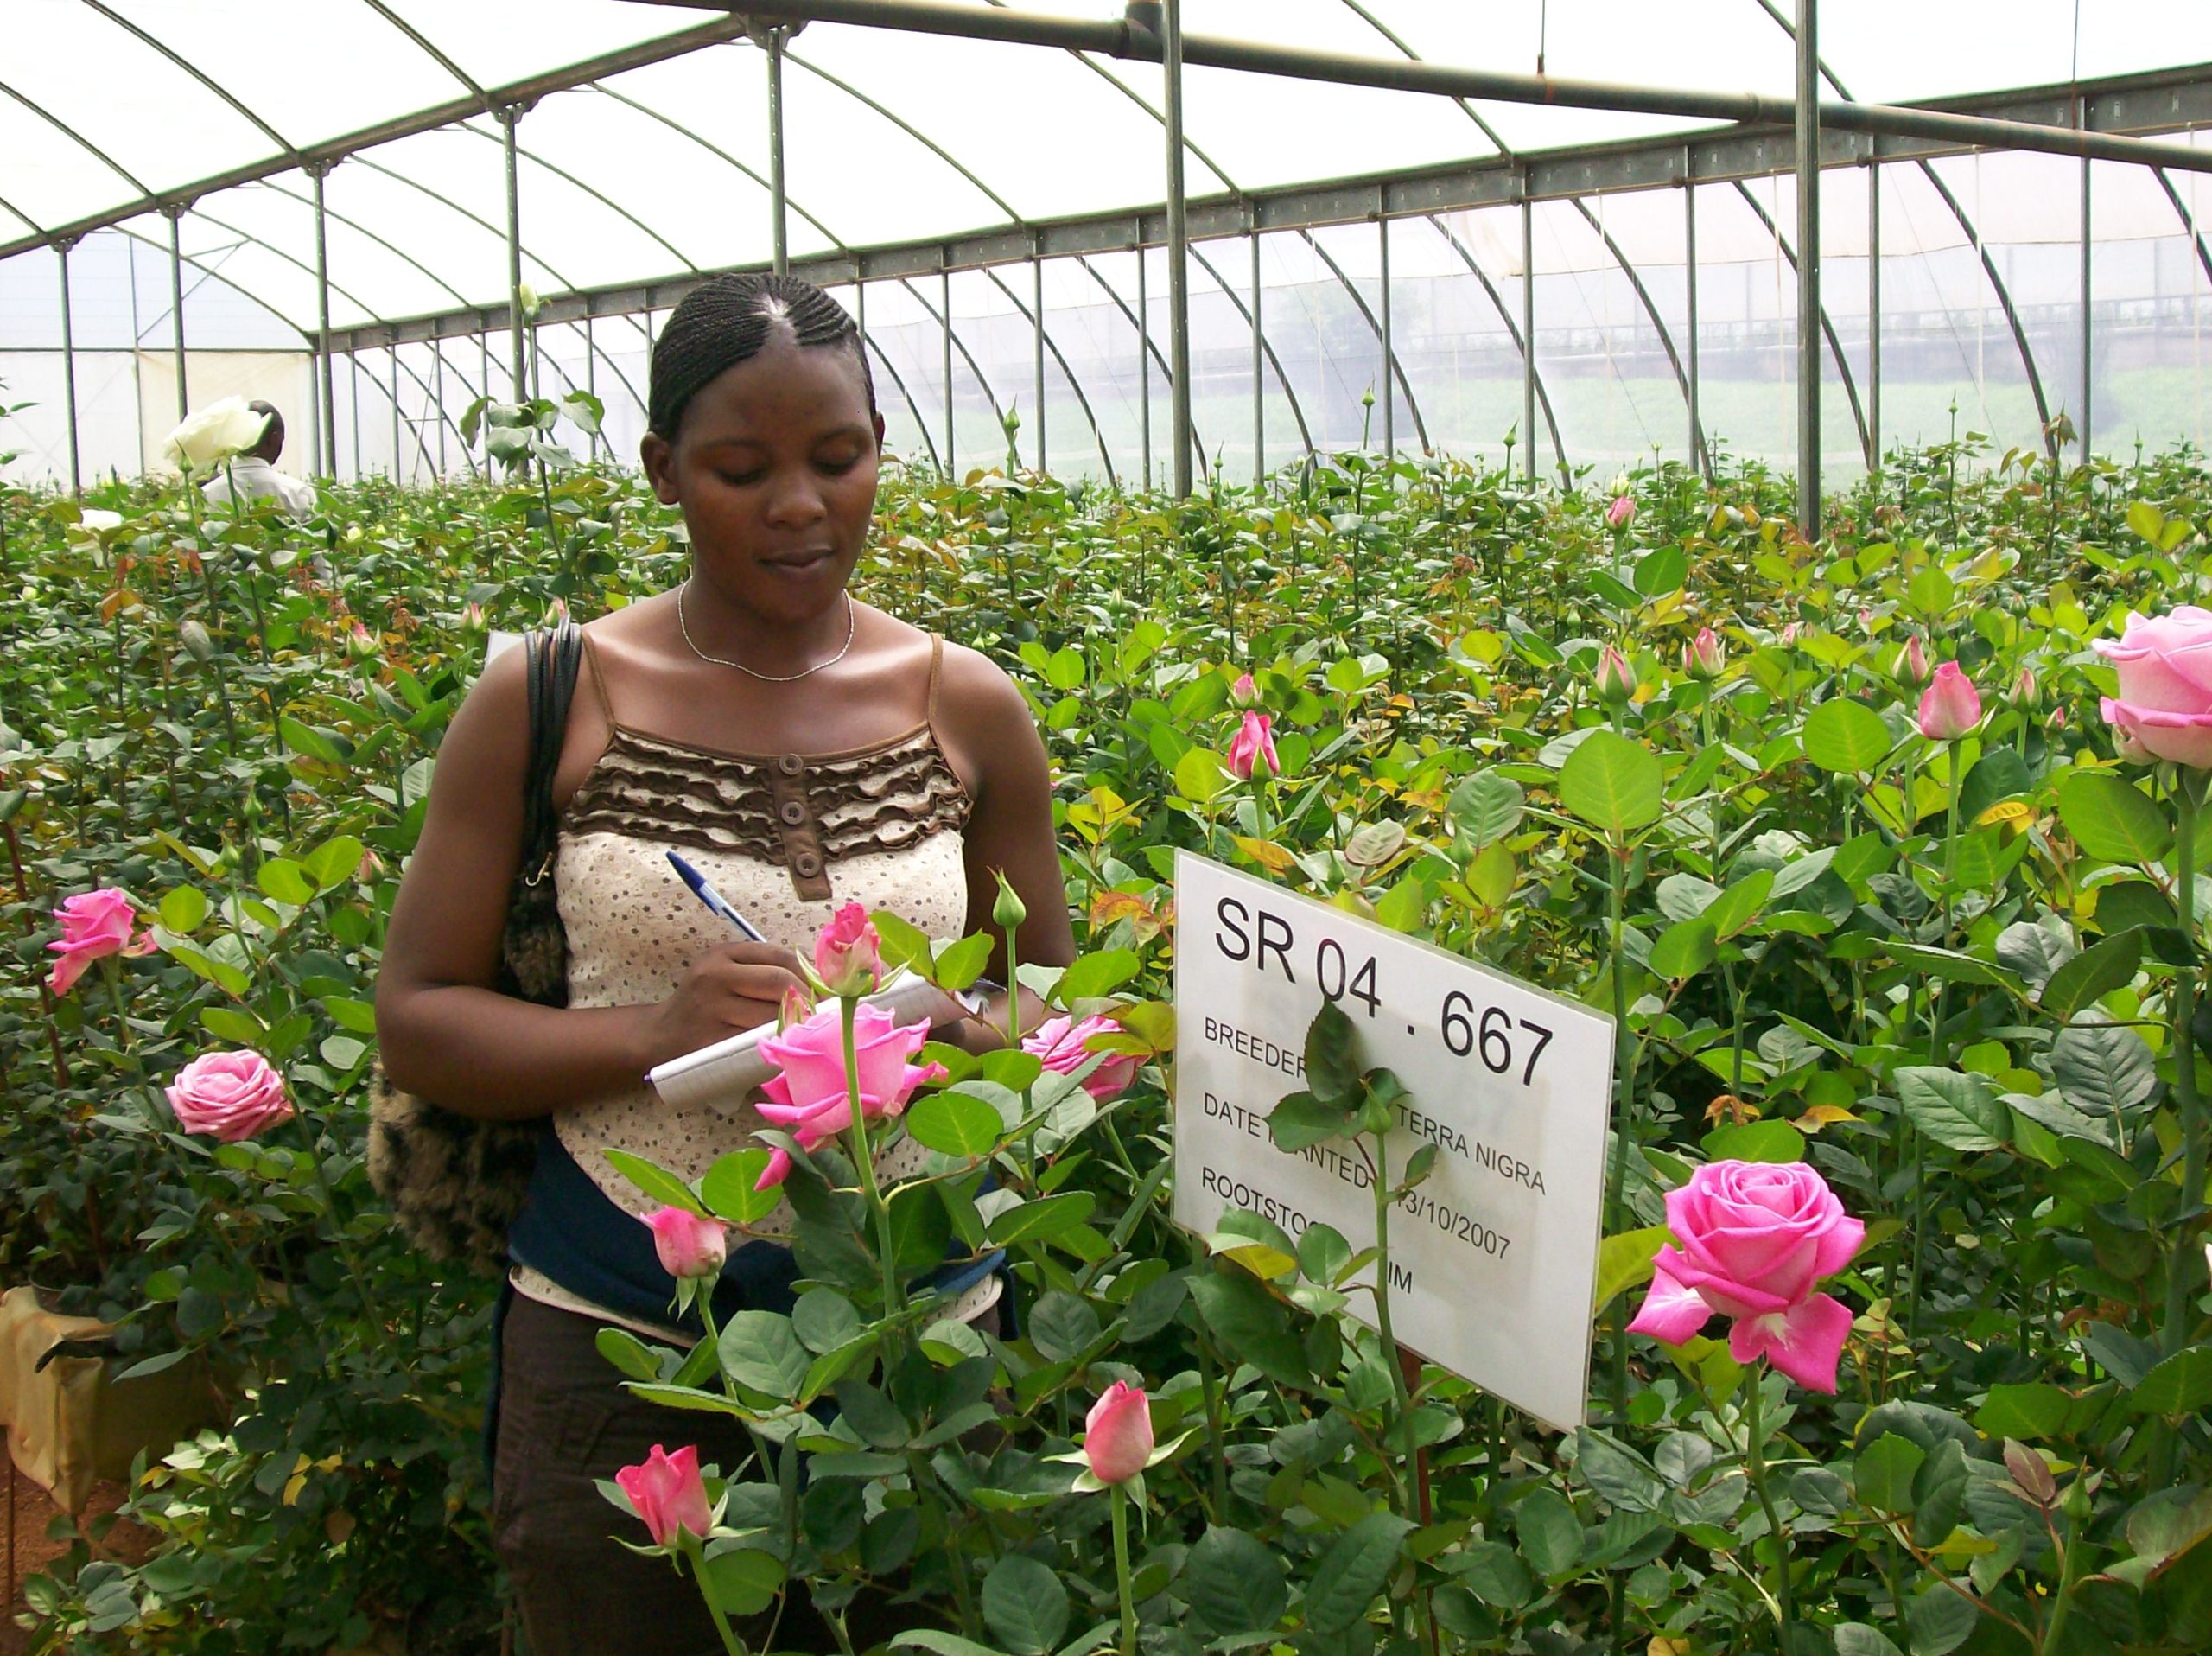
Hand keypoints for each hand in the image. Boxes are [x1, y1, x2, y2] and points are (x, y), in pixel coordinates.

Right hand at [640, 942, 811, 1065]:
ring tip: (806, 1028)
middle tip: (822, 1013)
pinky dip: (777, 1042)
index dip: (809, 974)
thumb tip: (817, 981)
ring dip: (795, 1022)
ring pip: (771, 1013)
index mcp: (722, 954)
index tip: (825, 990)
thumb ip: (759, 970)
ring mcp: (711, 1008)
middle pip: (779, 982)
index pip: (779, 956)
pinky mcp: (712, 1040)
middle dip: (807, 998)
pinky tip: (785, 1044)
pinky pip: (757, 1040)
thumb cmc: (703, 1005)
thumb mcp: (723, 973)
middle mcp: (714, 976)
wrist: (659, 1037)